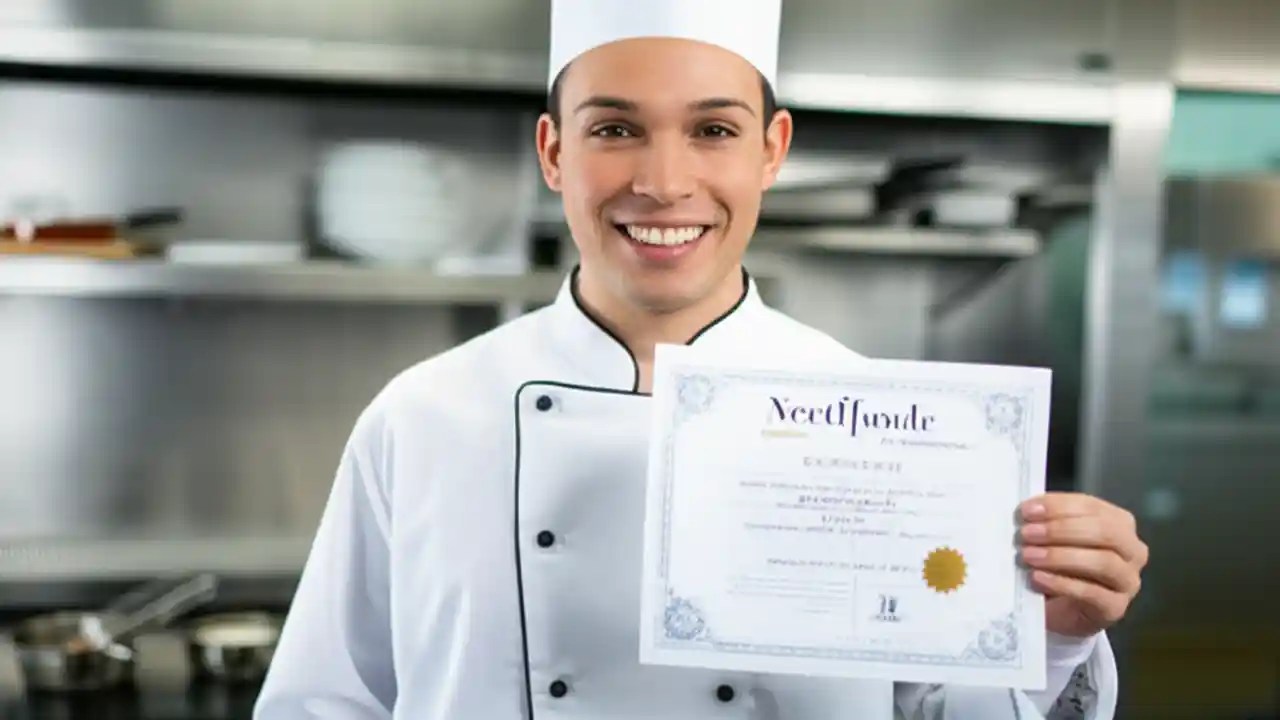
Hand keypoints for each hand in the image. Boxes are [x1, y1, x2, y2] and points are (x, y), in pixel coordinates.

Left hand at [1018, 492, 1148, 637]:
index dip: (1058, 506)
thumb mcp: (1057, 539)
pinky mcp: (1116, 607)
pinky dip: (1061, 583)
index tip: (1027, 511)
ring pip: (1102, 562)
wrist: (1066, 611)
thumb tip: (1028, 512)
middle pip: (1103, 532)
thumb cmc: (1064, 567)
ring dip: (1060, 556)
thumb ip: (1048, 522)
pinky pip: (1092, 593)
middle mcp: (1132, 550)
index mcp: (1120, 523)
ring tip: (1029, 556)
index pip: (1092, 506)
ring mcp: (1128, 581)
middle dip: (1061, 530)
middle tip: (1027, 534)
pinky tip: (1037, 578)